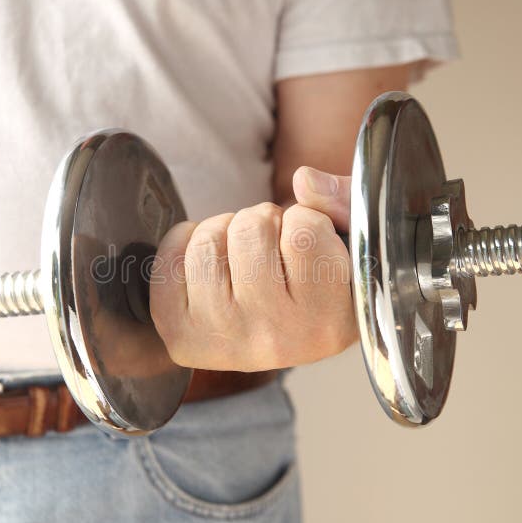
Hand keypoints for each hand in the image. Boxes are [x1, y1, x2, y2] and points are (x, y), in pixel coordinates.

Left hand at [149, 167, 357, 371]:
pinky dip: (184, 245)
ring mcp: (226, 342)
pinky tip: (213, 262)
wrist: (292, 329)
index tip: (311, 245)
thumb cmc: (325, 276)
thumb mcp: (352, 235)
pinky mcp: (185, 338)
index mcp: (330, 322)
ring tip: (245, 255)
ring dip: (225, 232)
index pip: (303, 230)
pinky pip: (169, 261)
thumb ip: (344, 199)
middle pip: (250, 230)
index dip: (306, 218)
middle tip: (274, 247)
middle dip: (262, 221)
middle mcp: (278, 341)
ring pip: (208, 241)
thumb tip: (303, 180)